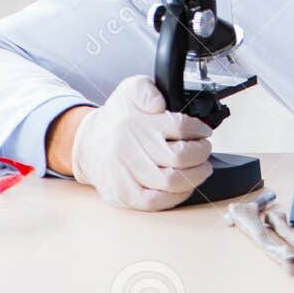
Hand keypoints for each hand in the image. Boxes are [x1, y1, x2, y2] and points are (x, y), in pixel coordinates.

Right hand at [69, 75, 213, 210]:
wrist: (88, 144)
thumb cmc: (117, 119)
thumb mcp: (130, 90)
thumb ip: (147, 90)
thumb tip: (159, 103)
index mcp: (135, 123)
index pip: (180, 127)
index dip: (199, 130)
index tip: (204, 131)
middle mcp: (130, 150)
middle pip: (179, 157)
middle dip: (201, 153)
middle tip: (204, 148)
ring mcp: (126, 175)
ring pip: (171, 182)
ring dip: (195, 175)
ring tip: (201, 167)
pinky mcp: (124, 195)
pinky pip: (156, 202)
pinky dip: (177, 196)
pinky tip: (185, 185)